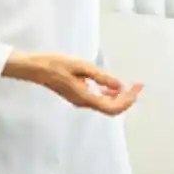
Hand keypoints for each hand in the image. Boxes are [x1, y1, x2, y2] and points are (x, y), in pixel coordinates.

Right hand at [3, 51, 143, 115]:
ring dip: (118, 97)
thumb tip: (120, 86)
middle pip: (111, 108)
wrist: (36, 69)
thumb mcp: (81, 67)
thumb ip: (101, 78)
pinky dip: (108, 94)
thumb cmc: (55, 65)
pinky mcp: (77, 96)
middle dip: (127, 98)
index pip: (113, 107)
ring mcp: (79, 101)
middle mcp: (84, 103)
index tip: (137, 87)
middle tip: (137, 85)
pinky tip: (110, 86)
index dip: (128, 99)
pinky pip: (97, 100)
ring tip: (128, 85)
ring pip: (105, 105)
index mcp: (85, 98)